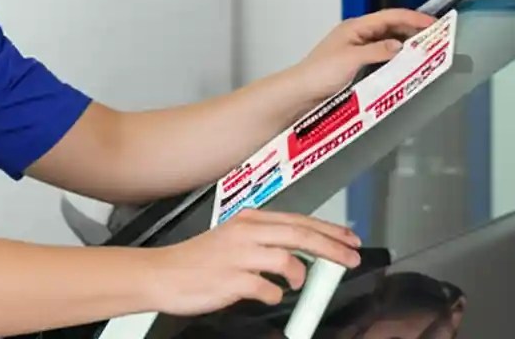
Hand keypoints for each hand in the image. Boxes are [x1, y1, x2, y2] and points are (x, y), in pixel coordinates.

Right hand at [146, 208, 362, 315]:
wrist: (163, 275)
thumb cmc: (199, 261)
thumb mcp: (235, 239)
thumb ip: (266, 241)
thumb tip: (301, 253)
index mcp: (249, 219)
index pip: (299, 220)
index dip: (329, 231)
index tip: (349, 240)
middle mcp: (247, 232)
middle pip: (301, 235)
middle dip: (332, 248)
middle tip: (351, 258)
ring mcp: (239, 256)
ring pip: (288, 260)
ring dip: (300, 276)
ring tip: (298, 285)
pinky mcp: (232, 280)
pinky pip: (267, 290)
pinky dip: (274, 296)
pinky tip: (268, 296)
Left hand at [293, 8, 436, 100]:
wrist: (300, 93)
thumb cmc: (318, 74)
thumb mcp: (351, 59)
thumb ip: (377, 50)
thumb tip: (401, 45)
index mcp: (355, 27)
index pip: (390, 16)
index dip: (413, 18)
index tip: (433, 23)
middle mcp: (356, 35)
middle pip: (390, 27)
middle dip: (413, 30)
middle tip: (435, 37)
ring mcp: (356, 49)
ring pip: (387, 41)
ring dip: (405, 44)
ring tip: (425, 49)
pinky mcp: (355, 64)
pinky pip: (381, 56)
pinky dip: (395, 58)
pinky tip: (405, 65)